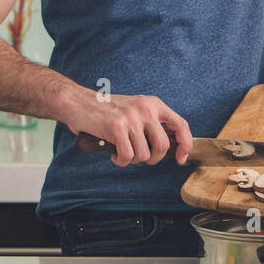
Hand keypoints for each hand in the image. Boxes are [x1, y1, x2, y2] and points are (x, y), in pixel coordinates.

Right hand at [65, 91, 192, 166]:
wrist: (78, 102)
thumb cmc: (106, 111)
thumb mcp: (135, 109)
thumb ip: (152, 123)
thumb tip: (170, 146)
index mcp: (153, 104)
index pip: (181, 125)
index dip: (185, 144)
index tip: (181, 157)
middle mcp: (145, 109)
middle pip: (163, 146)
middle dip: (153, 159)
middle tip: (140, 157)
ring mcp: (131, 118)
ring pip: (144, 155)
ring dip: (132, 160)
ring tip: (122, 151)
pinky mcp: (116, 127)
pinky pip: (127, 156)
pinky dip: (120, 160)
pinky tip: (114, 153)